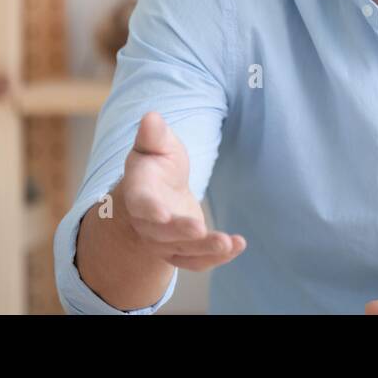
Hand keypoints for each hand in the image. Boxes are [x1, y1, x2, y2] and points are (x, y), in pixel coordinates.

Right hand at [115, 111, 245, 270]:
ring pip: (183, 251)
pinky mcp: (183, 251)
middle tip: (200, 229)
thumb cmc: (157, 165)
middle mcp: (148, 223)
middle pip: (162, 232)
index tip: (161, 214)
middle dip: (181, 231)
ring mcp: (165, 241)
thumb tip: (151, 117)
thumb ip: (153, 135)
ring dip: (206, 249)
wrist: (157, 193)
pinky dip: (218, 258)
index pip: (141, 203)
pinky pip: (198, 261)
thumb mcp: (155, 145)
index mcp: (139, 193)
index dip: (149, 209)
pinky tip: (238, 246)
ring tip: (230, 243)